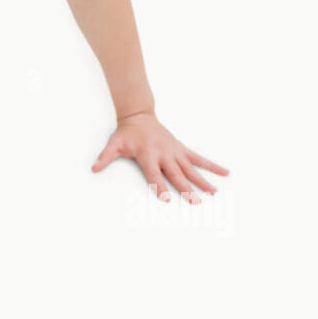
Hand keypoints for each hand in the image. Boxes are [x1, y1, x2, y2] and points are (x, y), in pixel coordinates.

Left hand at [91, 112, 228, 201]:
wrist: (139, 116)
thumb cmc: (126, 134)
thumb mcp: (114, 145)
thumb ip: (105, 157)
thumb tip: (94, 168)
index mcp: (148, 155)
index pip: (154, 174)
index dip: (160, 187)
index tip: (167, 199)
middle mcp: (164, 154)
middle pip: (176, 174)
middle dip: (186, 189)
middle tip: (195, 202)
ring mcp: (175, 152)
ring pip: (191, 169)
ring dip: (203, 181)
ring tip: (214, 193)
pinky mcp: (182, 149)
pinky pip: (199, 158)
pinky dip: (212, 166)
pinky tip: (224, 173)